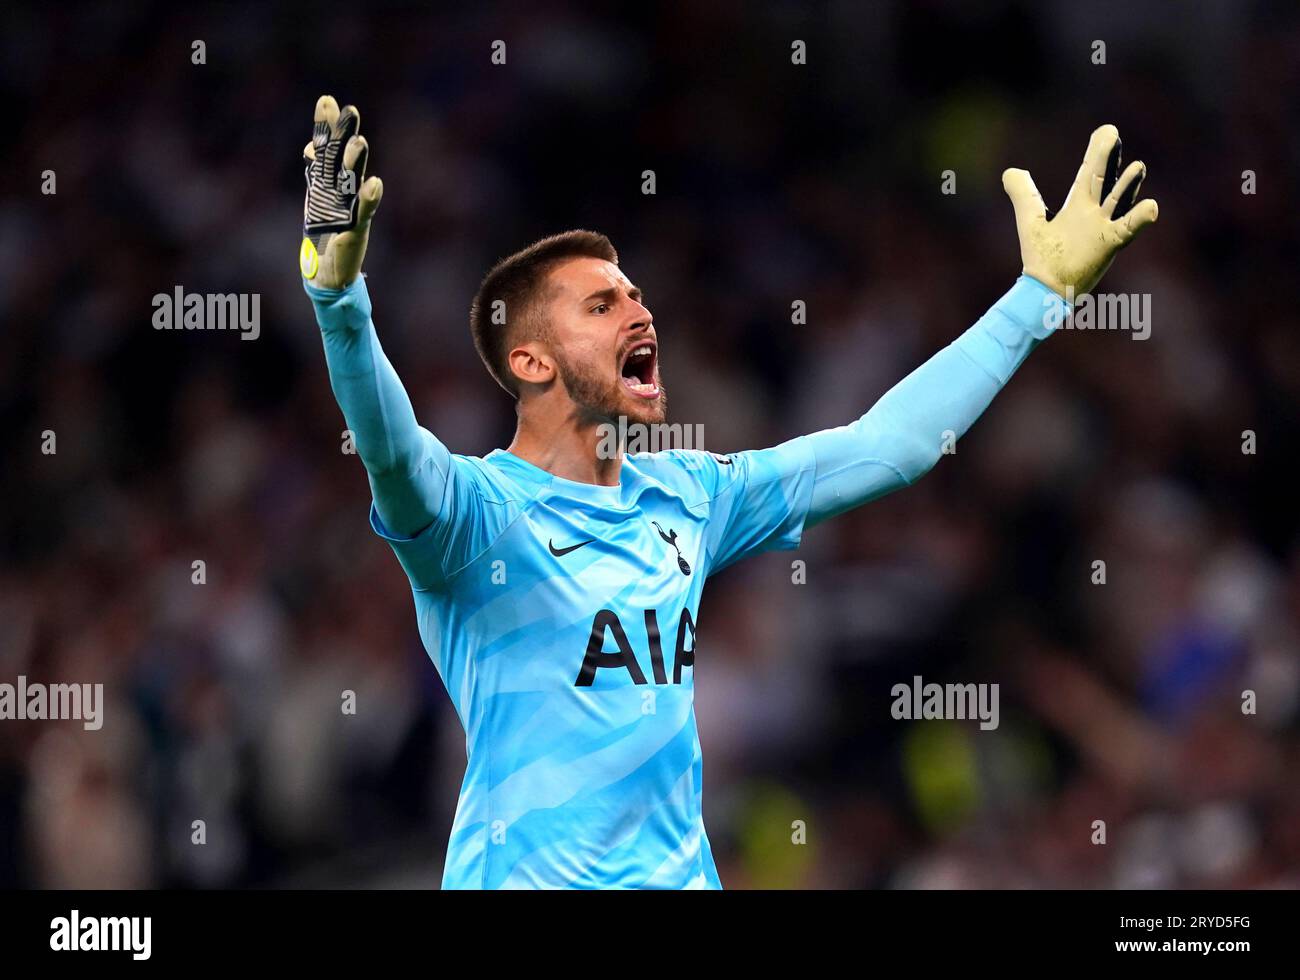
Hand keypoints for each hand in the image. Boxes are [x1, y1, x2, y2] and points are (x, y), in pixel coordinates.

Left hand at [299, 95, 383, 287]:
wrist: (328, 269)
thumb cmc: (324, 233)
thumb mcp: (317, 198)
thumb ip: (317, 171)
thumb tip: (310, 145)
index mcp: (328, 181)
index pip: (326, 148)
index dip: (325, 125)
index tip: (326, 100)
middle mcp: (342, 190)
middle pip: (342, 157)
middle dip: (344, 135)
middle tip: (349, 110)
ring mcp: (351, 207)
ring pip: (352, 180)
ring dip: (356, 162)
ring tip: (359, 143)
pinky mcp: (357, 228)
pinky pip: (364, 211)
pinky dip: (369, 198)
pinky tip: (375, 184)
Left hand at [1003, 124, 1157, 299]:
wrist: (1044, 289)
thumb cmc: (1041, 257)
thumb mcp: (1029, 219)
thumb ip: (1023, 194)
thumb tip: (1011, 170)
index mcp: (1079, 205)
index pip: (1091, 172)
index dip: (1099, 151)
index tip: (1108, 131)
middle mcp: (1095, 213)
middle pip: (1106, 180)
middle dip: (1111, 158)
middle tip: (1113, 134)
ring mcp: (1105, 228)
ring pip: (1121, 201)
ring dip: (1129, 185)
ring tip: (1138, 166)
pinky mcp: (1110, 245)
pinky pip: (1129, 229)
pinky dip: (1140, 218)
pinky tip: (1151, 206)